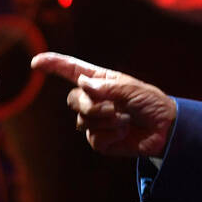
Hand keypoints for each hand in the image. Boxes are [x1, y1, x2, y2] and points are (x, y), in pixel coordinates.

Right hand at [30, 51, 176, 156]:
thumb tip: (82, 82)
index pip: (72, 71)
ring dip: (106, 121)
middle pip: (73, 100)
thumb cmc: (151, 104)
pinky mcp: (100, 140)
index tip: (36, 62)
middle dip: (91, 105)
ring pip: (82, 121)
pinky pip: (93, 138)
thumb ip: (106, 87)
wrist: (165, 130)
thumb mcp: (132, 90)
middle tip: (113, 108)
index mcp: (101, 81)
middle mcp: (95, 99)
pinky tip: (124, 132)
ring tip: (125, 120)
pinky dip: (111, 135)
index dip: (54, 65)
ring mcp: (95, 120)